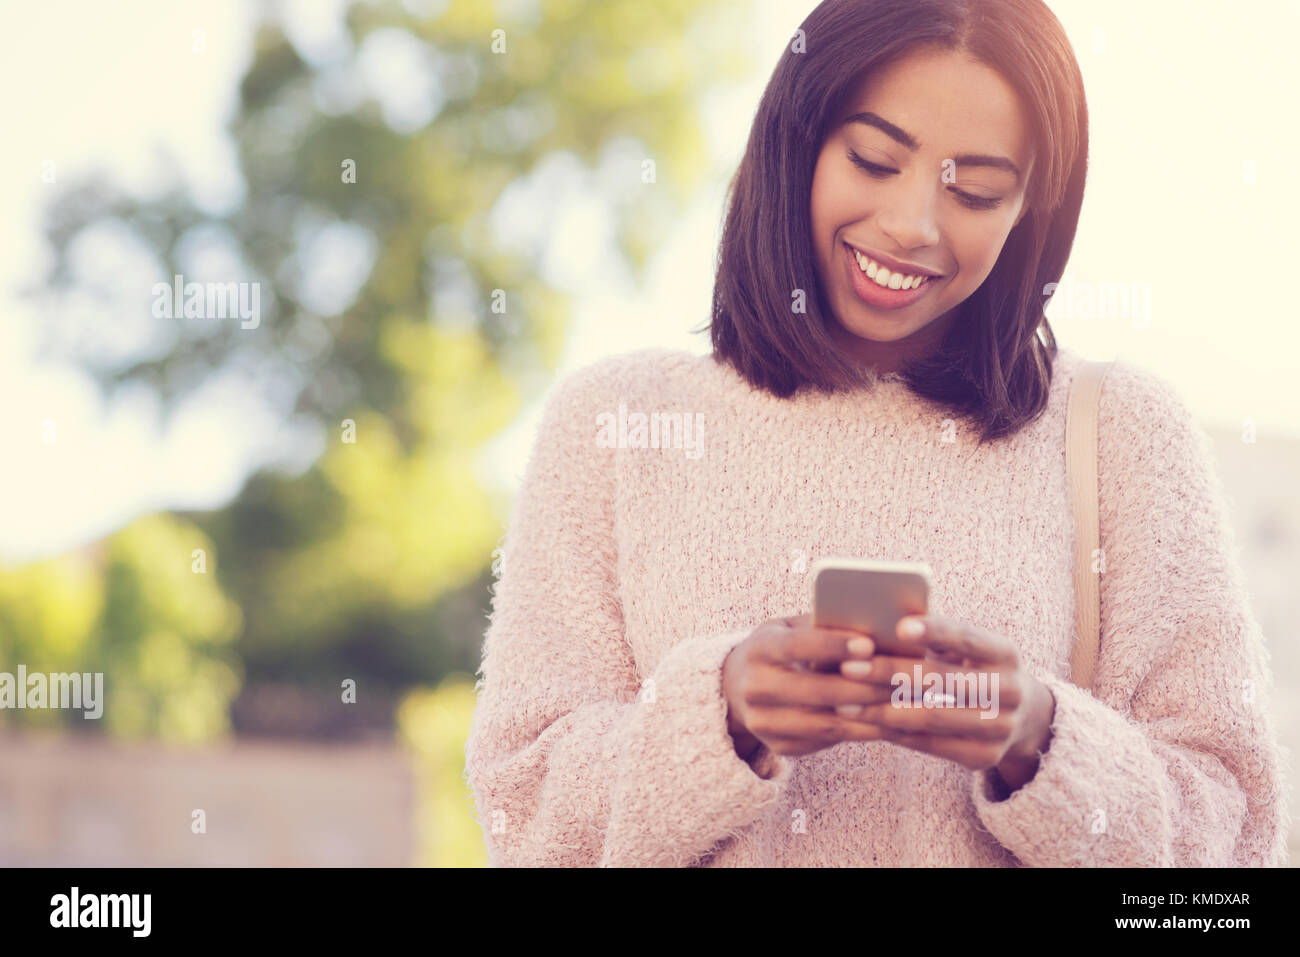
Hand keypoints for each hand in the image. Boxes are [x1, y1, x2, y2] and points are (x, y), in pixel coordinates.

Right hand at [721, 613, 899, 757]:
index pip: (795, 646)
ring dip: (872, 716)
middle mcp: (755, 688)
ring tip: (906, 706)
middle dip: (866, 686)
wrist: (737, 689)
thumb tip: (874, 622)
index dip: (832, 646)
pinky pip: (828, 743)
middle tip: (905, 680)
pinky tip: (893, 725)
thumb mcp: (789, 628)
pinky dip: (863, 734)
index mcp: (759, 649)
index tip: (869, 644)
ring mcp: (764, 722)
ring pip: (826, 723)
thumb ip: (822, 626)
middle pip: (816, 690)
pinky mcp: (780, 746)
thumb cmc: (780, 648)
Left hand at [837, 614, 1055, 789]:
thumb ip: (934, 637)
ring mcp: (1001, 727)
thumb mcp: (967, 650)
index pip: (967, 638)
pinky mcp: (985, 758)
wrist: (1019, 719)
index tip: (899, 626)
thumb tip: (877, 623)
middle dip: (889, 672)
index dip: (935, 631)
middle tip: (847, 667)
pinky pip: (930, 745)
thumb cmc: (972, 669)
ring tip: (844, 701)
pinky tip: (864, 723)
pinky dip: (893, 733)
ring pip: (931, 716)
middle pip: (941, 680)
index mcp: (1005, 653)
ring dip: (881, 709)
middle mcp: (1010, 691)